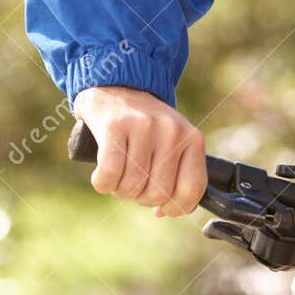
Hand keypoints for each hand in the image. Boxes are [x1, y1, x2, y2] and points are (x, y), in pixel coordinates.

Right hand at [72, 85, 207, 216]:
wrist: (117, 84)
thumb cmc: (145, 124)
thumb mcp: (173, 142)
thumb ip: (177, 173)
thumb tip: (165, 210)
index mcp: (192, 138)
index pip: (192, 189)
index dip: (175, 208)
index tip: (161, 208)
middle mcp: (172, 131)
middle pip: (158, 193)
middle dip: (140, 197)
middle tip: (133, 184)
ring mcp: (144, 127)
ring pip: (131, 186)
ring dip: (119, 190)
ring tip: (118, 175)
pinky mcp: (114, 126)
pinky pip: (109, 174)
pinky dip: (103, 183)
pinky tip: (102, 176)